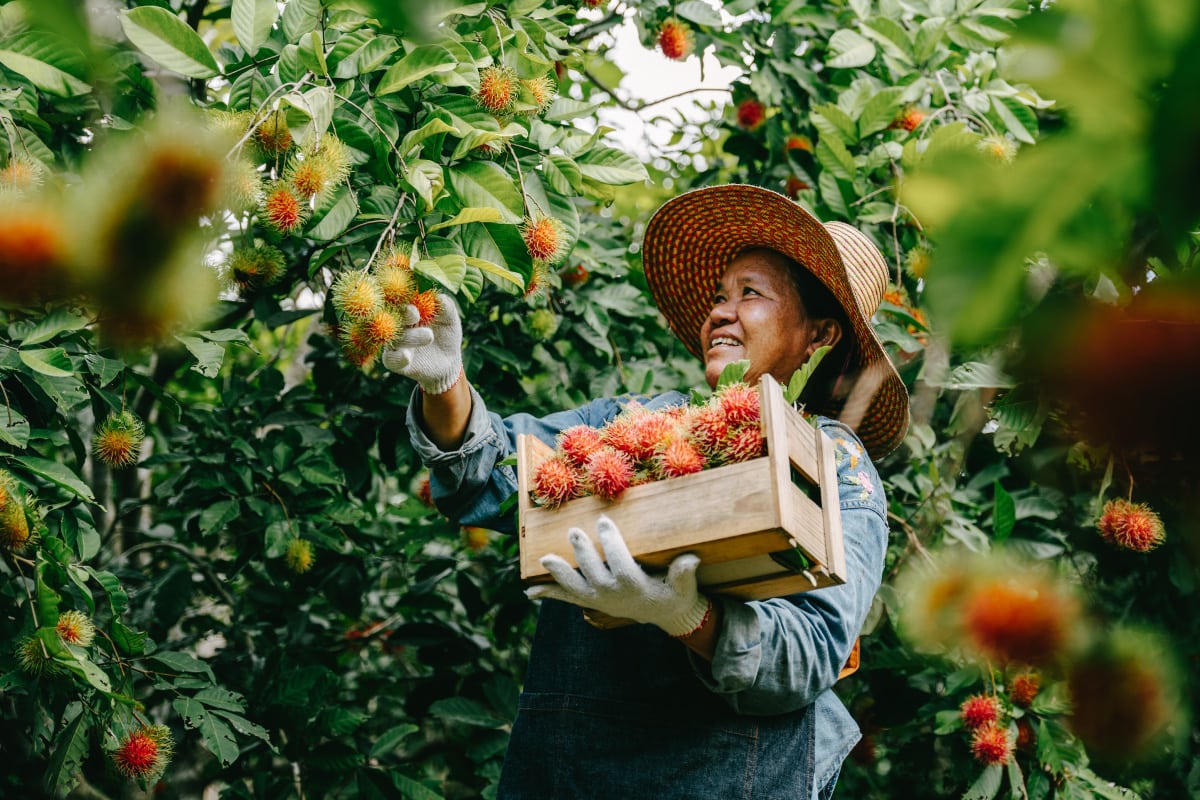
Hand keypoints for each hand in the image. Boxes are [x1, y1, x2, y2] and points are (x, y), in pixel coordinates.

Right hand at [381, 295, 461, 394]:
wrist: (449, 361)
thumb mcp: (450, 320)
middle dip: (403, 315)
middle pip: (393, 317)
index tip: (415, 297)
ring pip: (395, 338)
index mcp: (407, 311)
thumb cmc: (446, 334)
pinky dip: (398, 357)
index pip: (400, 300)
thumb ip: (446, 307)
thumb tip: (439, 297)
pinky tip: (407, 356)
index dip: (404, 296)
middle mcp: (397, 326)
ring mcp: (395, 344)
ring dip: (410, 337)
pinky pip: (391, 359)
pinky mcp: (395, 362)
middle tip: (414, 314)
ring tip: (429, 336)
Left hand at [526, 515, 710, 636]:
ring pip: (574, 588)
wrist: (664, 614)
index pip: (620, 563)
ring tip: (544, 559)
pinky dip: (549, 593)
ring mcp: (598, 600)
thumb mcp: (684, 586)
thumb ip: (684, 574)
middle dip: (582, 552)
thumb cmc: (674, 593)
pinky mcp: (590, 601)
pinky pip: (567, 598)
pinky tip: (529, 591)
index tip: (604, 521)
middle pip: (593, 573)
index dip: (611, 543)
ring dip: (558, 574)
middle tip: (574, 531)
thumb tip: (691, 560)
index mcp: (634, 587)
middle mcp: (612, 595)